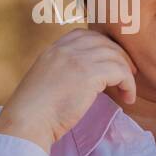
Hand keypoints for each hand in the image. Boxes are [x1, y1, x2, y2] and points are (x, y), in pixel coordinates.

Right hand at [0, 27, 135, 152]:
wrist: (27, 121)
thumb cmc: (34, 111)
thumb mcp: (45, 81)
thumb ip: (62, 72)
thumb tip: (82, 80)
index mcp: (53, 49)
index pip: (84, 35)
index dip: (102, 45)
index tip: (110, 61)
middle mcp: (65, 49)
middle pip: (103, 42)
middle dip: (119, 56)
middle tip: (127, 73)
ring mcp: (77, 59)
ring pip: (115, 56)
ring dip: (126, 72)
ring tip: (127, 89)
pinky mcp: (89, 74)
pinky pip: (120, 72)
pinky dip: (128, 84)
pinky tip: (127, 97)